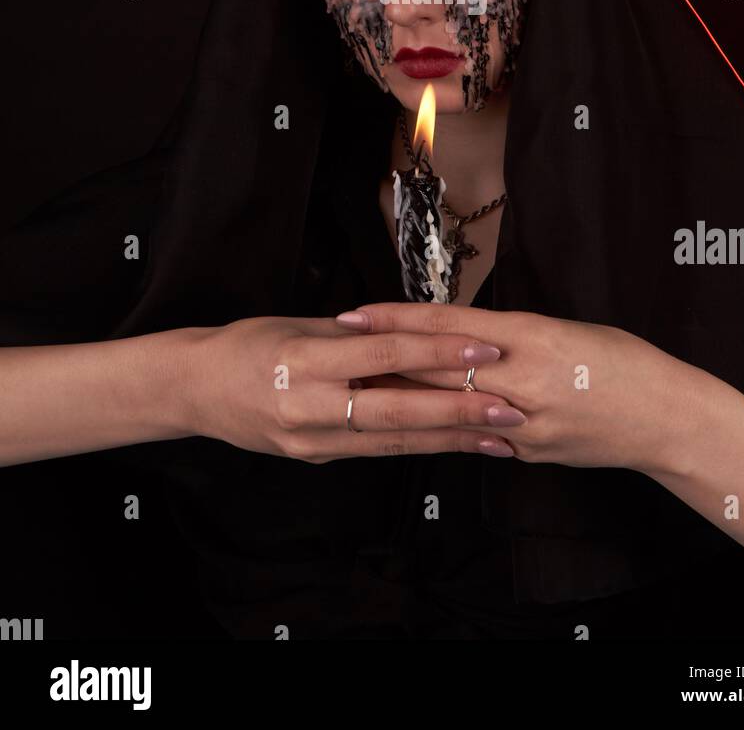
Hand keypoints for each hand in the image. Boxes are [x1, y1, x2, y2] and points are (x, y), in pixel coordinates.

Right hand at [184, 315, 527, 461]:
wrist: (193, 389)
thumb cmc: (246, 344)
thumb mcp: (298, 323)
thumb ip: (356, 332)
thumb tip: (414, 330)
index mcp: (305, 359)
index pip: (384, 353)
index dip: (437, 350)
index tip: (485, 348)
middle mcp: (309, 406)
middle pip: (397, 409)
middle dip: (459, 411)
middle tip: (511, 410)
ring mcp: (311, 440)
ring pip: (394, 440)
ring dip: (451, 439)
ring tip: (500, 437)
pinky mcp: (315, 458)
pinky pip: (376, 451)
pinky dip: (420, 446)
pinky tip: (455, 444)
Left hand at [336, 302, 693, 472]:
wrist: (667, 416)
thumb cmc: (623, 361)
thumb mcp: (566, 329)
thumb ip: (513, 335)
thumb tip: (469, 336)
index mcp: (531, 336)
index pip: (447, 326)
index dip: (396, 319)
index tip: (357, 312)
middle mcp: (521, 380)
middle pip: (437, 369)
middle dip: (384, 360)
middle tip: (339, 349)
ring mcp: (524, 423)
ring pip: (450, 407)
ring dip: (405, 398)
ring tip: (361, 389)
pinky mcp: (531, 452)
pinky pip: (481, 437)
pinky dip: (451, 427)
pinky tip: (421, 424)